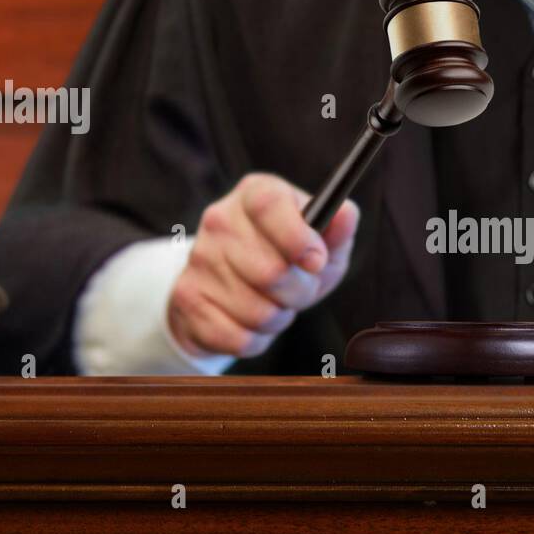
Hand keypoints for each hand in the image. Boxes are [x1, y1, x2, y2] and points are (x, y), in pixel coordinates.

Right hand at [167, 173, 358, 357]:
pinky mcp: (187, 299)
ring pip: (257, 311)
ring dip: (278, 318)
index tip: (316, 261)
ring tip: (274, 304)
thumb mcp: (322, 243)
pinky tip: (250, 323)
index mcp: (255, 194)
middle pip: (271, 272)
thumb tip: (346, 214)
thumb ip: (337, 230)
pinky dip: (256, 339)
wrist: (232, 289)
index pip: (269, 206)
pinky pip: (238, 337)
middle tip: (299, 290)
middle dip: (299, 293)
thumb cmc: (287, 260)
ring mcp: (198, 259)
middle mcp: (220, 220)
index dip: (297, 238)